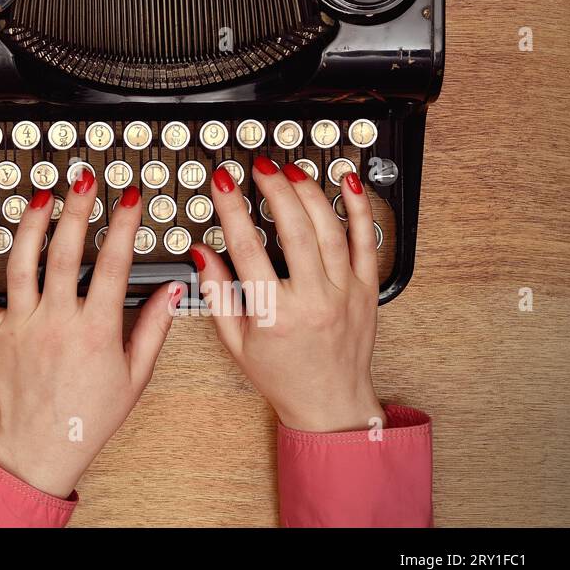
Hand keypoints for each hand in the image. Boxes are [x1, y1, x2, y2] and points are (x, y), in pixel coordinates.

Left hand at [0, 169, 183, 497]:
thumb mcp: (135, 376)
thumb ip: (154, 328)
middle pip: (64, 254)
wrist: (41, 448)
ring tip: (42, 196)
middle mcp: (56, 324)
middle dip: (76, 210)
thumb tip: (174, 289)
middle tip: (83, 179)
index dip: (122, 227)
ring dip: (31, 225)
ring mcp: (21, 326)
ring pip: (21, 265)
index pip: (112, 267)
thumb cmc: (89, 416)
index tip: (129, 200)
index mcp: (95, 333)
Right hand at [194, 157, 385, 432]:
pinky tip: (348, 183)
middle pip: (294, 230)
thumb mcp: (236, 341)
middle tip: (260, 166)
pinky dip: (358, 209)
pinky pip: (366, 242)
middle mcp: (314, 299)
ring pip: (330, 230)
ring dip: (310, 193)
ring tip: (291, 171)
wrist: (331, 403)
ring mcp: (345, 293)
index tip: (224, 184)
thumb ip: (217, 294)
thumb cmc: (283, 375)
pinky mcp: (367, 290)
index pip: (248, 248)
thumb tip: (202, 253)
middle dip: (275, 189)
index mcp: (276, 313)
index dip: (232, 210)